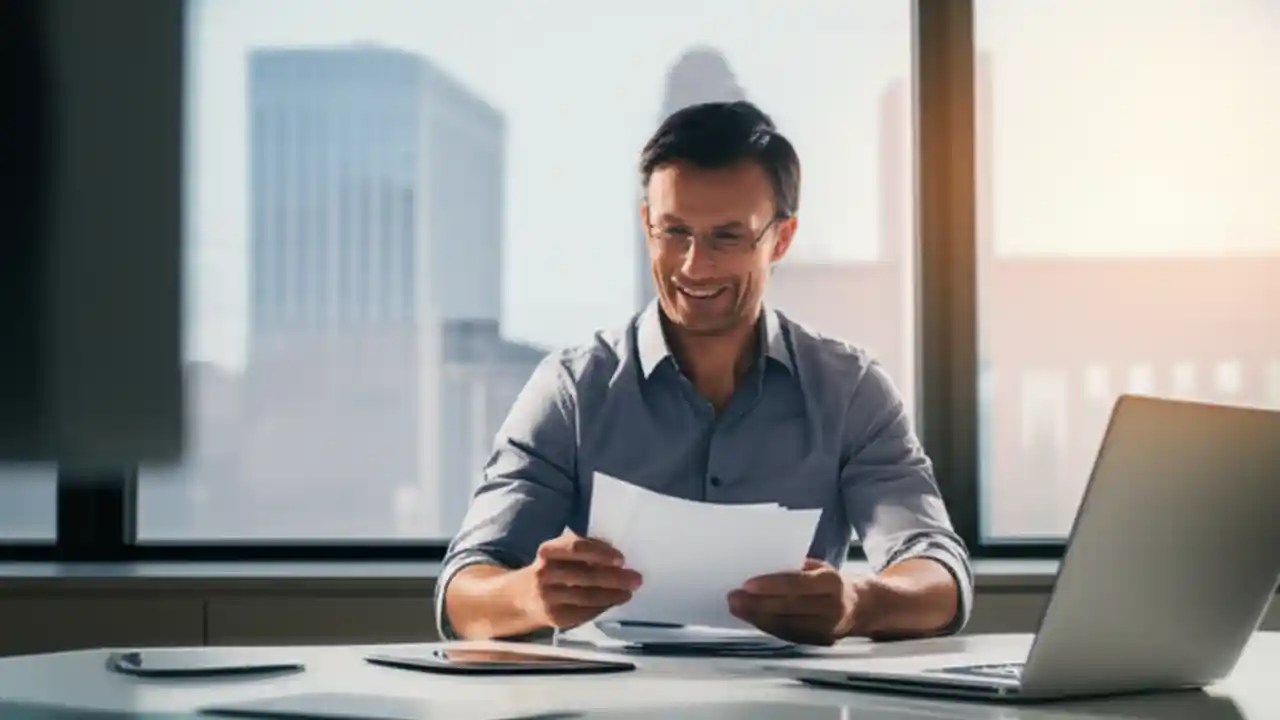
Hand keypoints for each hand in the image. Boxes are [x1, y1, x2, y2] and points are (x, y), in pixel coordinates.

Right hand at [518, 529, 642, 629]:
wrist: (522, 597)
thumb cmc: (552, 568)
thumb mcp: (559, 553)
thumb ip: (584, 550)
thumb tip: (617, 558)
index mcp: (548, 551)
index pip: (576, 547)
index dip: (601, 553)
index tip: (621, 559)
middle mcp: (545, 574)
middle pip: (586, 575)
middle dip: (615, 578)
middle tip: (636, 578)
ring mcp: (549, 598)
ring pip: (588, 597)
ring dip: (613, 595)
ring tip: (629, 592)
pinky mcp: (556, 618)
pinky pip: (585, 612)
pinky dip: (603, 606)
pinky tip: (614, 601)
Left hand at [727, 558, 859, 645]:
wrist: (860, 606)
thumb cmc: (829, 581)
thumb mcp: (819, 566)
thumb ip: (795, 568)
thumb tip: (759, 568)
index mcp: (832, 583)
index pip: (797, 584)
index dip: (771, 586)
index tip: (746, 585)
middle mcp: (832, 608)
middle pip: (788, 607)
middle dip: (757, 604)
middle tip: (733, 598)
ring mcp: (826, 629)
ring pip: (786, 625)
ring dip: (757, 618)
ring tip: (736, 608)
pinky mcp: (818, 642)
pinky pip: (788, 635)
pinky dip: (767, 626)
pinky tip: (752, 618)